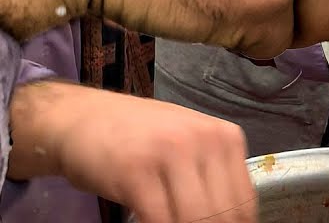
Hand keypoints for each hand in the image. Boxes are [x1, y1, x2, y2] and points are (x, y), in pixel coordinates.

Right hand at [8, 81, 254, 222]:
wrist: (81, 118)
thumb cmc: (139, 135)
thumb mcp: (189, 144)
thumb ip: (212, 177)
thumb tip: (237, 219)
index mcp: (225, 137)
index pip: (244, 202)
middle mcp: (203, 141)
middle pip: (221, 214)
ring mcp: (170, 154)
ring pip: (195, 220)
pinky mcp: (135, 173)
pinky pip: (159, 221)